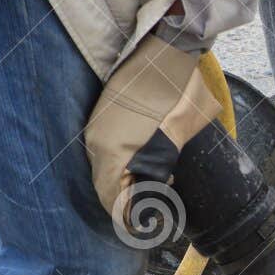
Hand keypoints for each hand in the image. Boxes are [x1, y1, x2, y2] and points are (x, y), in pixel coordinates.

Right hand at [84, 34, 220, 223]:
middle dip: (128, 201)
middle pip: (105, 187)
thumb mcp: (176, 138)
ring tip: (155, 183)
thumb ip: (160, 168)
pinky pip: (105, 151)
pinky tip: (144, 160)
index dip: (127, 217)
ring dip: (125, 182)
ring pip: (104, 169)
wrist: (165, 49)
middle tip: (155, 207)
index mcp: (113, 151)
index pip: (111, 200)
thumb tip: (157, 187)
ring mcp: (96, 127)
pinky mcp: (100, 117)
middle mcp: (97, 142)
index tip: (145, 226)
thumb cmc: (178, 92)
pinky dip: (122, 163)